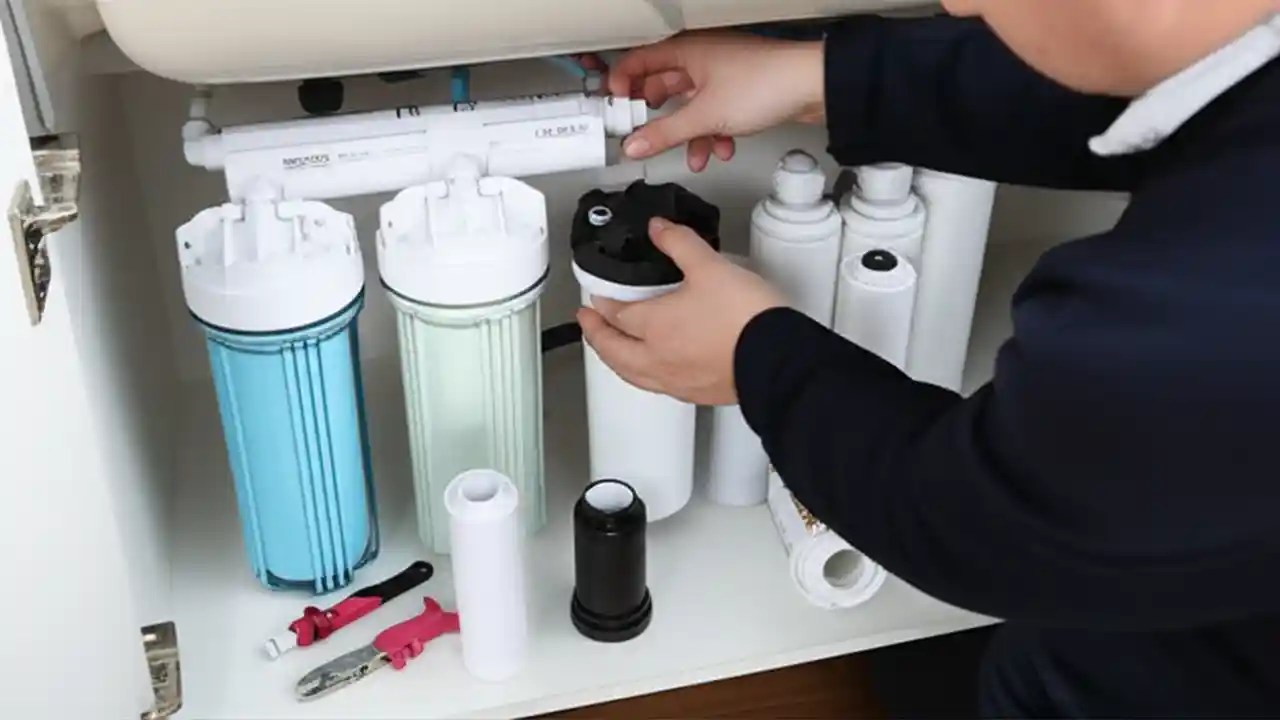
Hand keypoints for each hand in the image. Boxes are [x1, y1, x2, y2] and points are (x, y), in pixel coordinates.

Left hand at [577, 218, 785, 405]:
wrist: (777, 358)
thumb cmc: (745, 319)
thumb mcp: (710, 267)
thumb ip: (679, 243)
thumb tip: (659, 229)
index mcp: (654, 326)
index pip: (616, 316)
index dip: (602, 305)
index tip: (596, 298)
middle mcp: (657, 358)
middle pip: (613, 351)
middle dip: (596, 336)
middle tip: (588, 324)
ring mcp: (675, 380)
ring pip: (631, 374)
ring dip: (616, 360)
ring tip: (613, 351)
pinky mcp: (696, 393)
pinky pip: (656, 386)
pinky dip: (643, 376)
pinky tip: (652, 371)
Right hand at [602, 32, 825, 171]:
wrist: (812, 87)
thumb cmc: (765, 82)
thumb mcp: (704, 116)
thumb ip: (664, 134)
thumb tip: (633, 145)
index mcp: (685, 51)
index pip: (638, 62)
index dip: (621, 83)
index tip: (615, 108)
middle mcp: (701, 58)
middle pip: (663, 87)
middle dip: (658, 118)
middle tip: (647, 137)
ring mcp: (720, 74)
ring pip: (691, 106)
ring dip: (690, 134)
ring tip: (694, 155)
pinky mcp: (739, 90)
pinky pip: (713, 113)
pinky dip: (713, 132)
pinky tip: (721, 149)